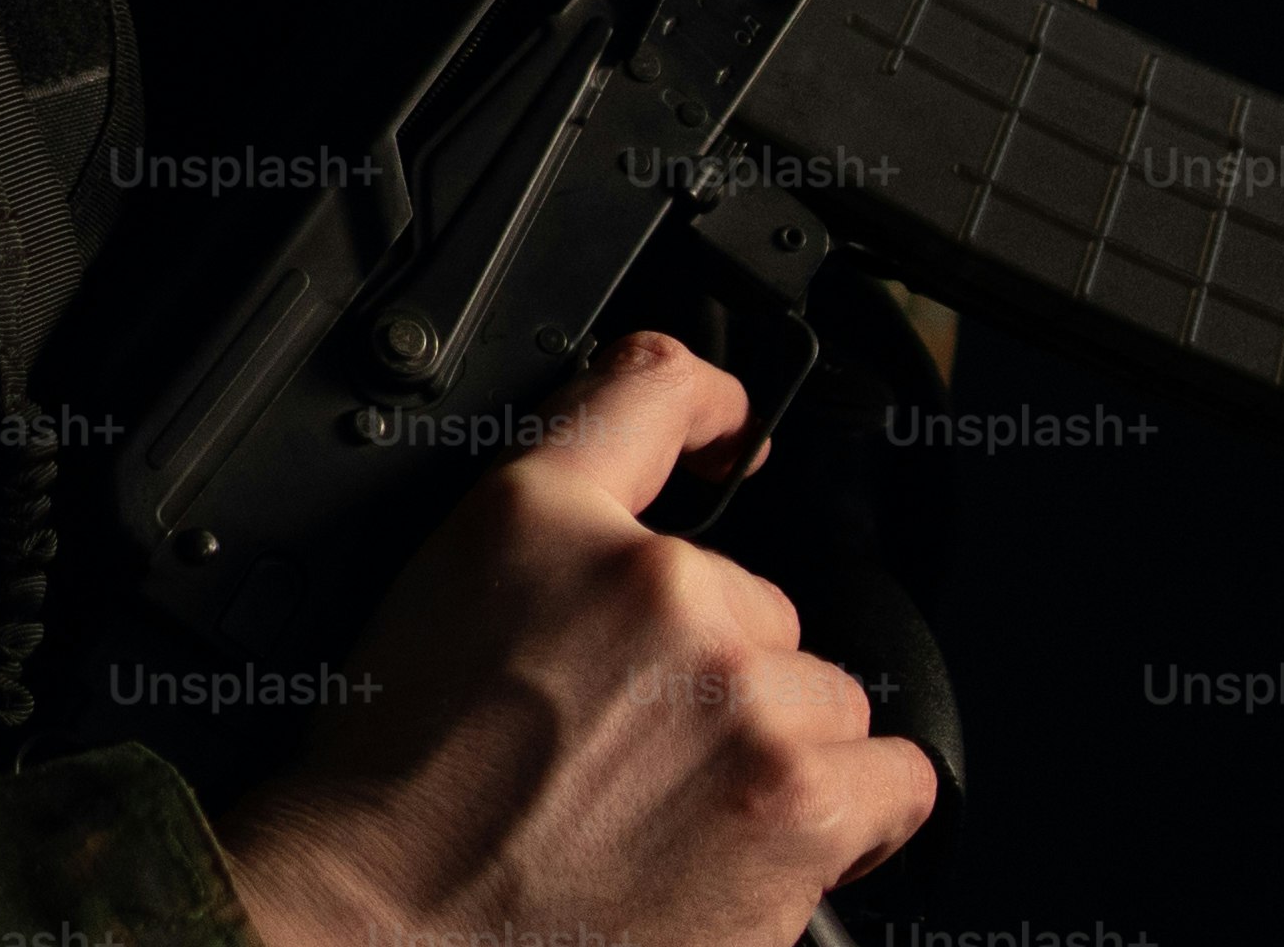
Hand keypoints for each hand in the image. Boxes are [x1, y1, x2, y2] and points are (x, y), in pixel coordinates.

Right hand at [219, 334, 932, 946]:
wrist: (392, 925)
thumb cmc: (400, 792)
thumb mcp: (433, 601)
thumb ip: (545, 539)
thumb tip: (649, 516)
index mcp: (540, 516)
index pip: (651, 390)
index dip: (706, 402)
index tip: (727, 423)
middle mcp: (650, 584)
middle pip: (763, 608)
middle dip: (722, 673)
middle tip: (635, 748)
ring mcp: (734, 693)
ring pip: (824, 697)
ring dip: (778, 749)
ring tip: (681, 809)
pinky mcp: (797, 799)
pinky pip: (892, 780)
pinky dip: (849, 815)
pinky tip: (759, 839)